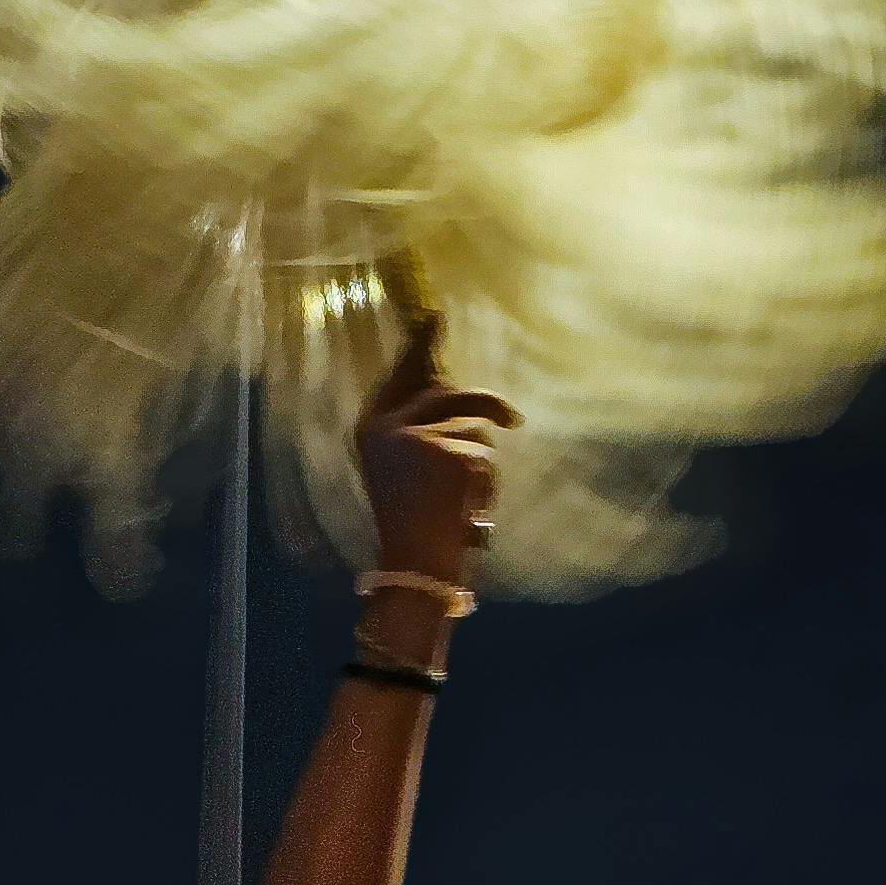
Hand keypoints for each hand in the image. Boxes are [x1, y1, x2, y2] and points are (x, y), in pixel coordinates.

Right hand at [356, 312, 518, 590]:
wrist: (415, 570)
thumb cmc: (416, 528)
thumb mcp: (408, 472)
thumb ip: (422, 429)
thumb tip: (456, 392)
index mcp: (371, 429)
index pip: (402, 374)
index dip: (420, 345)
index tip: (435, 314)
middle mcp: (386, 426)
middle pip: (445, 391)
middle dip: (484, 404)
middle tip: (514, 419)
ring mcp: (414, 437)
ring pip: (471, 422)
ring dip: (483, 458)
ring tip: (470, 499)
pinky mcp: (444, 453)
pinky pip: (483, 452)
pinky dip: (486, 482)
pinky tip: (469, 509)